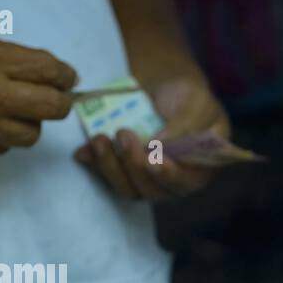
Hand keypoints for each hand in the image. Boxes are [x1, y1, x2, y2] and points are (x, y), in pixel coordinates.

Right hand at [0, 28, 75, 164]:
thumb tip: (36, 68)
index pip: (47, 70)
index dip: (65, 75)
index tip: (68, 77)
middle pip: (52, 108)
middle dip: (61, 101)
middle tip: (58, 97)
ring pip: (32, 134)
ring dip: (30, 122)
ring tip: (14, 110)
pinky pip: (3, 147)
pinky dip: (2, 135)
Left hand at [74, 76, 228, 201]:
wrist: (164, 92)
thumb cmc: (187, 98)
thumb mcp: (196, 103)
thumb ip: (185, 124)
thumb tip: (161, 145)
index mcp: (199, 169)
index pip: (184, 182)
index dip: (167, 174)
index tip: (152, 159)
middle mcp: (173, 182)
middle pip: (152, 190)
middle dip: (134, 165)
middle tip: (123, 133)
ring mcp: (147, 180)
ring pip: (128, 189)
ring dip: (110, 167)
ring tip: (99, 139)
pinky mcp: (124, 173)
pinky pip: (108, 178)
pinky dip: (94, 165)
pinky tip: (83, 150)